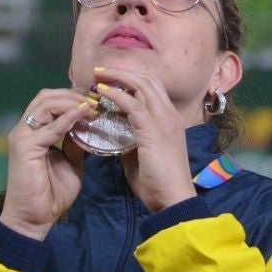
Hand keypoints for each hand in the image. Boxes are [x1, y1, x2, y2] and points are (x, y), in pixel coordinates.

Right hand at [0, 88, 89, 239]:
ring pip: (45, 104)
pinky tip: (84, 114)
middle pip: (47, 97)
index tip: (99, 101)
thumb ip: (77, 143)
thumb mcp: (72, 163)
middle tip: (98, 100)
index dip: (74, 98)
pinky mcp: (24, 147)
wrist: (35, 218)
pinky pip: (49, 128)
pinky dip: (67, 118)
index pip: (52, 102)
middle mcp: (26, 129)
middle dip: (74, 94)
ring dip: (71, 102)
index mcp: (35, 131)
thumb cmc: (52, 194)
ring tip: (93, 106)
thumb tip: (89, 127)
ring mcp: (22, 136)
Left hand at [92, 66, 197, 212]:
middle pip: (148, 80)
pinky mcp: (153, 129)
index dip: (132, 81)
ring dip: (118, 78)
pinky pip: (132, 104)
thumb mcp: (142, 155)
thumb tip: (114, 133)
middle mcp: (169, 114)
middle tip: (101, 72)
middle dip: (123, 72)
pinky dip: (116, 95)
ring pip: (142, 85)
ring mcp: (163, 120)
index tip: (110, 81)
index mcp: (169, 119)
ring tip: (99, 76)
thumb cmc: (158, 182)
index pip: (153, 89)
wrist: (172, 198)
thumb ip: (130, 140)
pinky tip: (103, 93)